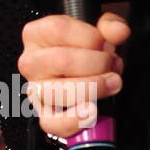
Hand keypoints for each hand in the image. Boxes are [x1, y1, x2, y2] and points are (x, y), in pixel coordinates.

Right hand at [17, 6, 130, 139]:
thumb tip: (118, 30)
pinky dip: (74, 120)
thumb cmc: (83, 53)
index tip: (105, 43)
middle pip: (62, 60)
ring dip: (94, 87)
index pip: (59, 29)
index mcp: (36, 35)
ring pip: (58, 91)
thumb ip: (110, 26)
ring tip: (111, 83)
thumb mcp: (97, 33)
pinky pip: (52, 122)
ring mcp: (35, 90)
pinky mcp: (44, 115)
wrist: (81, 77)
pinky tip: (90, 111)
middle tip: (113, 65)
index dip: (90, 37)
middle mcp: (31, 62)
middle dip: (97, 63)